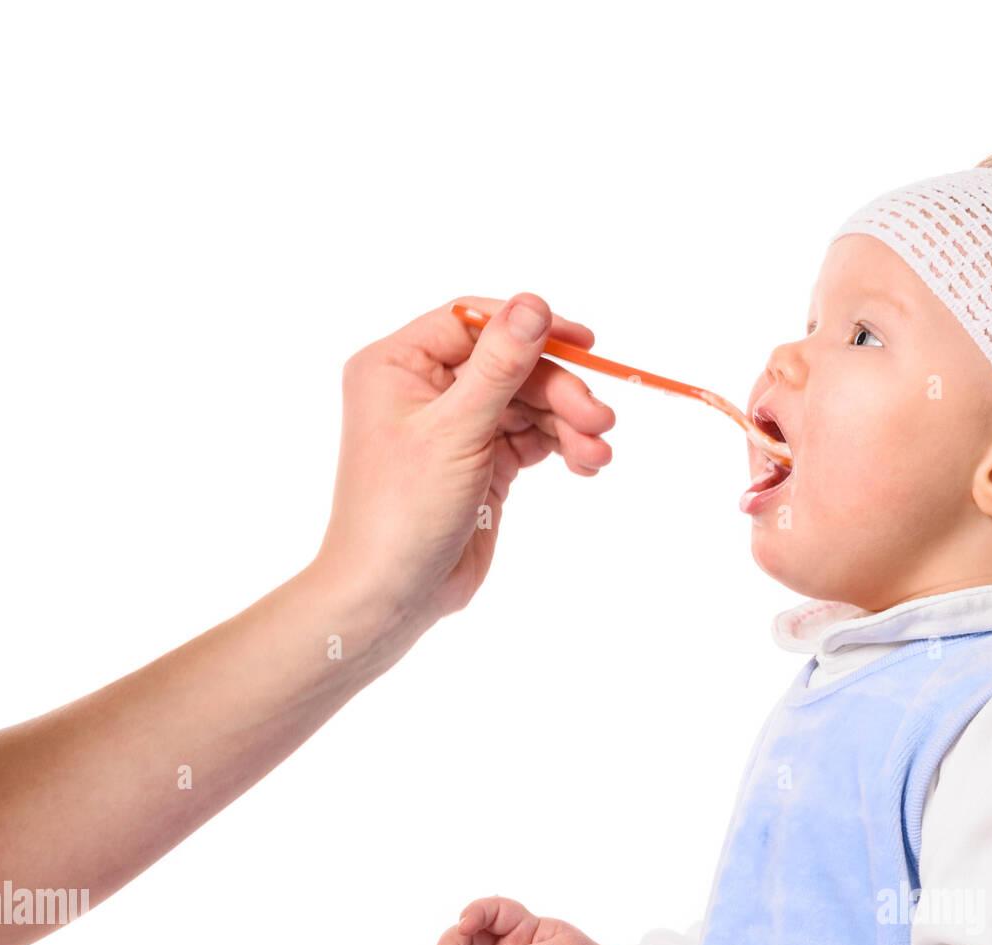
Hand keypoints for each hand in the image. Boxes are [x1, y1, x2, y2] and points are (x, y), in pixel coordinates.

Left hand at [313, 292, 615, 657]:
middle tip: (600, 421)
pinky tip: (586, 465)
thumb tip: (536, 303)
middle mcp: (425, 388)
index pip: (474, 324)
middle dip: (560, 392)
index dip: (531, 328)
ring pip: (528, 404)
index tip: (584, 342)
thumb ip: (500, 367)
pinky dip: (561, 447)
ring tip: (598, 454)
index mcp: (399, 364)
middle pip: (511, 367)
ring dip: (568, 424)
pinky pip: (531, 439)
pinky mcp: (481, 464)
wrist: (391, 594)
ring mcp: (455, 427)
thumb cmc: (403, 510)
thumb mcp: (456, 430)